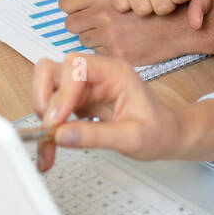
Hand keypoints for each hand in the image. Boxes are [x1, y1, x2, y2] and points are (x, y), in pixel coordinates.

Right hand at [31, 53, 194, 171]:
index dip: (61, 92)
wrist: (170, 135)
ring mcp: (85, 87)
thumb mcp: (133, 138)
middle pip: (52, 71)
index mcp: (114, 72)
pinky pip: (53, 109)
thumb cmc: (160, 130)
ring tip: (49, 145)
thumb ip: (97, 136)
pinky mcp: (79, 102)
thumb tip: (62, 135)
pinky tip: (52, 148)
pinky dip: (48, 129)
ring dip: (43, 116)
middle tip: (50, 131)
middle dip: (44, 101)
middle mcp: (96, 74)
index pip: (74, 66)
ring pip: (47, 89)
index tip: (57, 122)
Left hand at [60, 0, 198, 64]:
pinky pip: (99, 55)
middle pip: (70, 23)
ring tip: (111, 33)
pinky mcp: (117, 55)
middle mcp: (103, 16)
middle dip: (80, 24)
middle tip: (93, 24)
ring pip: (83, 40)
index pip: (66, 3)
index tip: (78, 9)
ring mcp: (109, 37)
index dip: (71, 7)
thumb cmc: (155, 5)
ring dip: (92, 38)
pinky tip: (121, 43)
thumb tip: (81, 2)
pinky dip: (106, 51)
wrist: (181, 25)